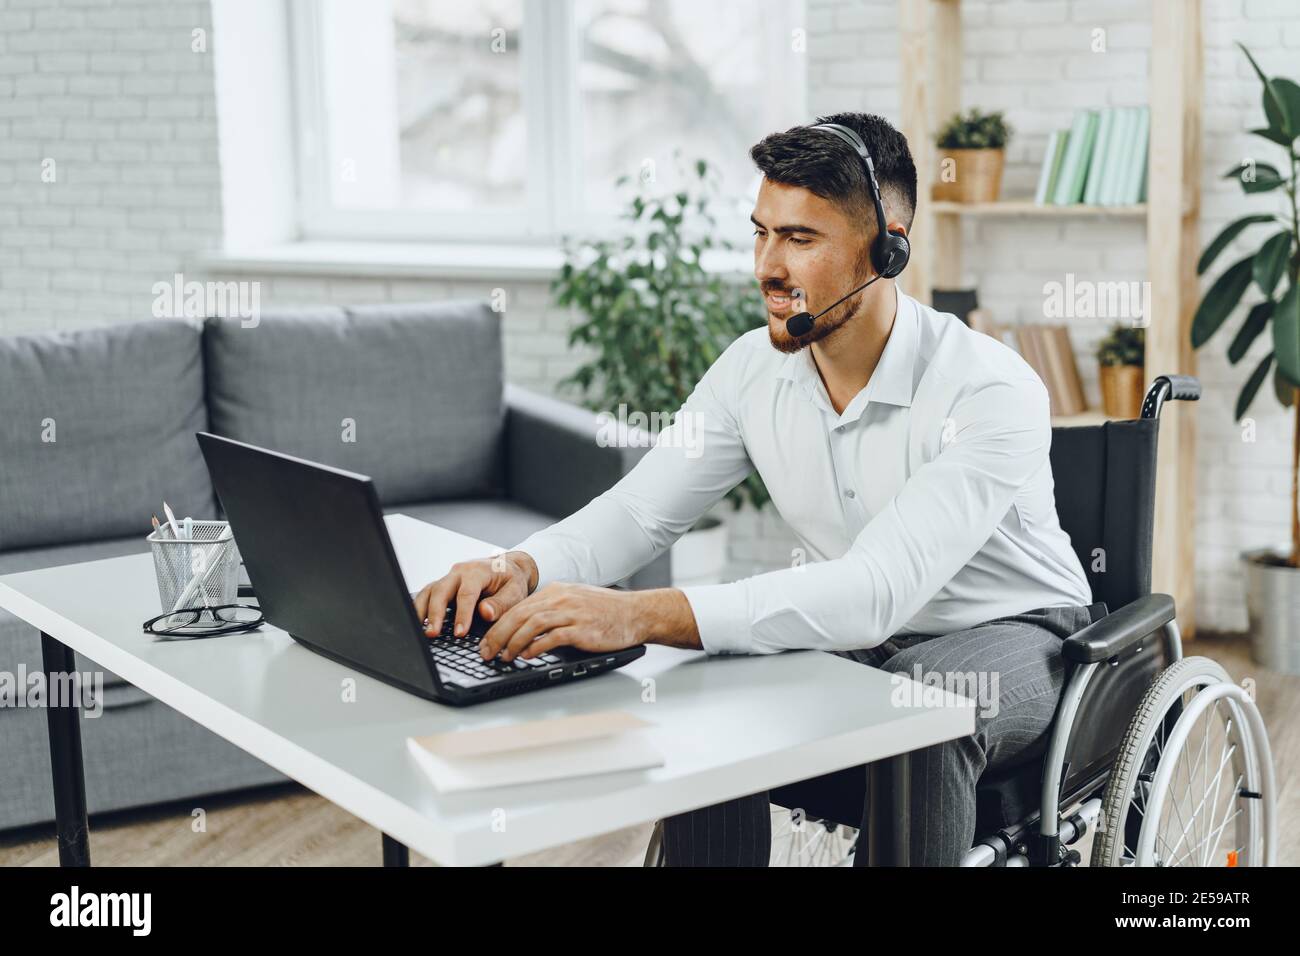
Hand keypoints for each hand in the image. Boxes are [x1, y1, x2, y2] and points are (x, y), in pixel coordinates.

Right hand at [412, 551, 537, 638]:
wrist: (507, 568)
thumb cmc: (511, 580)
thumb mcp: (515, 592)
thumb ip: (501, 603)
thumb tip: (485, 613)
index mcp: (477, 571)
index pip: (466, 593)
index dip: (462, 614)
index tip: (460, 632)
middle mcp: (459, 572)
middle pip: (441, 590)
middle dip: (435, 613)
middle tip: (433, 633)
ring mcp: (449, 578)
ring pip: (429, 591)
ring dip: (422, 610)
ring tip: (420, 630)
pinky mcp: (443, 585)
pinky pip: (427, 594)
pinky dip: (421, 607)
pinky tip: (419, 623)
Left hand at [479, 583, 701, 660]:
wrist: (636, 613)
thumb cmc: (607, 612)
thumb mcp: (575, 602)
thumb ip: (552, 611)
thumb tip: (525, 630)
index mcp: (557, 591)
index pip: (519, 607)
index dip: (498, 625)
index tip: (486, 641)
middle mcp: (561, 599)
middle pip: (520, 615)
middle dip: (498, 635)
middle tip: (486, 652)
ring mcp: (572, 613)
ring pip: (532, 624)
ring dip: (512, 642)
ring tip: (503, 657)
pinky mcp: (582, 629)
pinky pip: (552, 637)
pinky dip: (535, 646)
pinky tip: (526, 655)